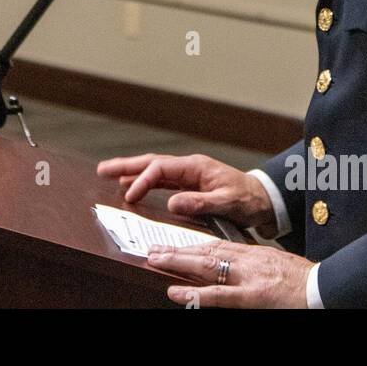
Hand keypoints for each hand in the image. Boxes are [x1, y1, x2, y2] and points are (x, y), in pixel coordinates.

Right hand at [96, 153, 276, 235]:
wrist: (264, 201)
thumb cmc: (249, 200)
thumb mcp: (227, 202)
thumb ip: (200, 202)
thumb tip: (173, 203)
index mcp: (196, 167)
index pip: (161, 169)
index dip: (142, 181)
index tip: (129, 195)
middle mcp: (189, 167)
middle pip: (151, 162)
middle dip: (126, 166)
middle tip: (102, 169)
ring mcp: (189, 175)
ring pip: (154, 170)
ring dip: (132, 172)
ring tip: (108, 175)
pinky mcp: (190, 185)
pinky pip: (162, 181)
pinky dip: (145, 183)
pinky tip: (133, 188)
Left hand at [148, 241, 313, 307]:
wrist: (331, 290)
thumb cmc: (309, 284)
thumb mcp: (280, 268)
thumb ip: (257, 267)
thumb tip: (235, 273)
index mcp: (257, 255)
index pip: (218, 245)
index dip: (193, 245)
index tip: (173, 245)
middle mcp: (251, 261)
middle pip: (208, 251)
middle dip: (178, 250)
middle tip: (153, 251)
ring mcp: (251, 279)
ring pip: (208, 266)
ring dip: (178, 263)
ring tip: (155, 262)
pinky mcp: (254, 297)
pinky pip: (219, 295)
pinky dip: (195, 294)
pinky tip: (176, 293)